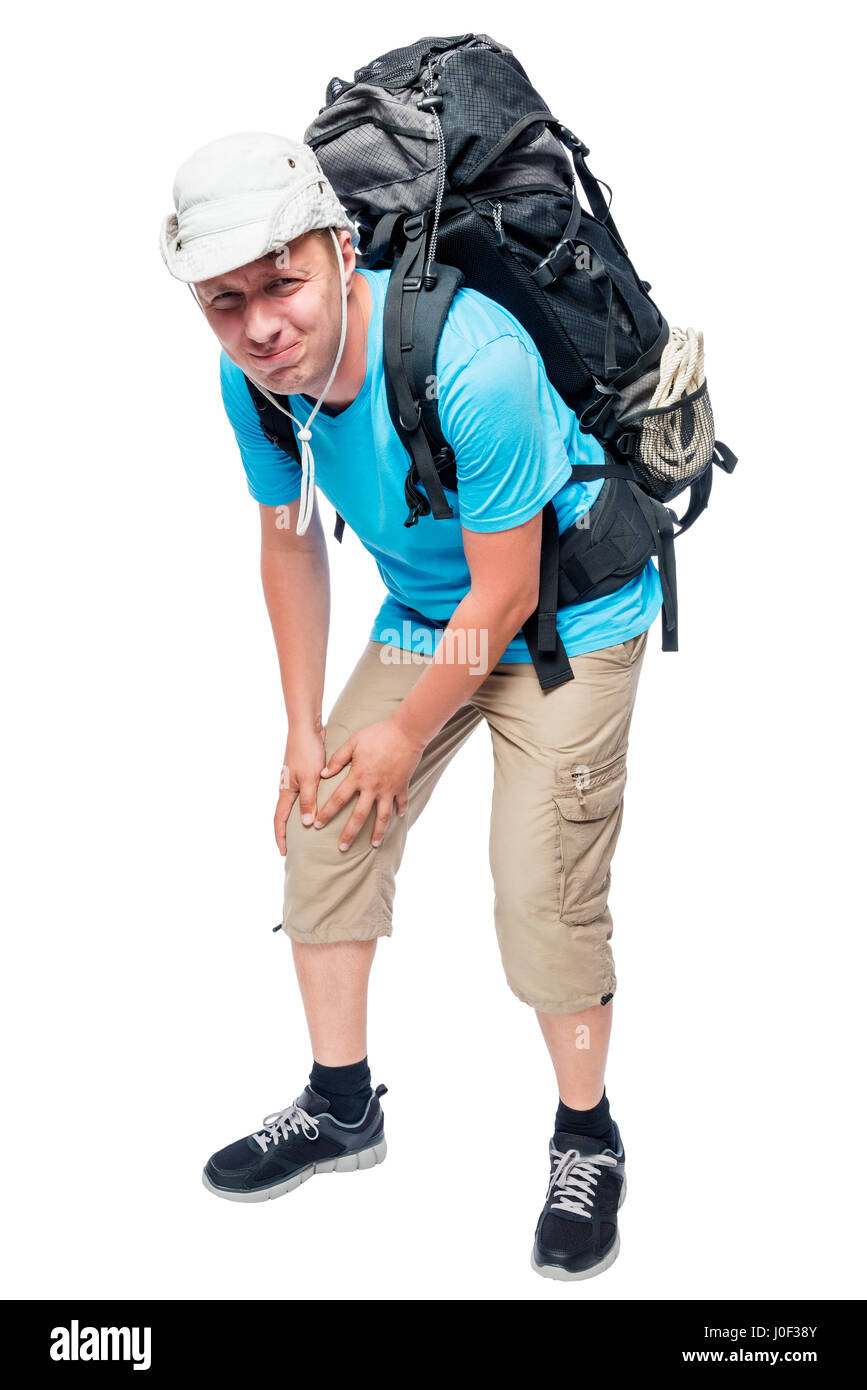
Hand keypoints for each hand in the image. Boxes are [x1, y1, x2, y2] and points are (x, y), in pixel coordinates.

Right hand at [274, 724, 326, 853]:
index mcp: (286, 791)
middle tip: (293, 849)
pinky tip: (316, 810)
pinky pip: (304, 796)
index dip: (281, 837)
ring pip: (295, 806)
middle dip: (287, 832)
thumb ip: (308, 801)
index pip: (279, 820)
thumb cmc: (307, 752)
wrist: (306, 728)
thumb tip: (306, 824)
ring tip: (305, 833)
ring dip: (298, 820)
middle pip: (285, 815)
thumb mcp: (310, 778)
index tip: (284, 852)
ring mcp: (295, 781)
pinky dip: (307, 806)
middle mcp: (288, 788)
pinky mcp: (304, 774)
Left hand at [314, 718, 424, 851]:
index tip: (317, 825)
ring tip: (374, 845)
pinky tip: (398, 817)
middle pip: (359, 816)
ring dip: (378, 832)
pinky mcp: (402, 785)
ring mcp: (389, 789)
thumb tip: (323, 774)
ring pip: (383, 817)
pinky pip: (402, 802)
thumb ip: (337, 759)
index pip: (338, 799)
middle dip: (349, 833)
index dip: (327, 813)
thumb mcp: (354, 742)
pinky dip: (400, 810)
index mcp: (358, 776)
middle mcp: (373, 787)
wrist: (407, 732)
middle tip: (342, 848)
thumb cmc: (378, 734)